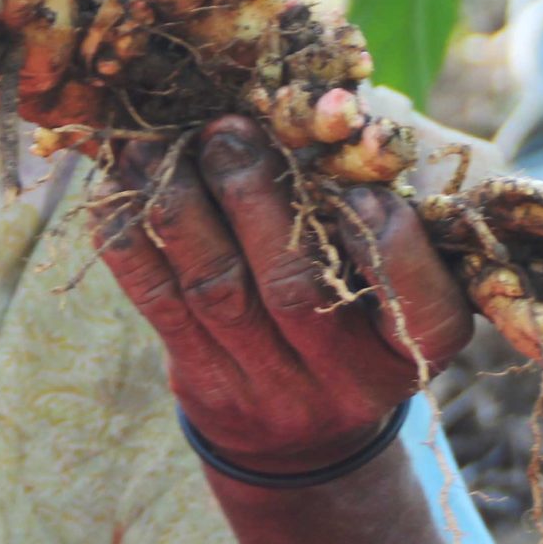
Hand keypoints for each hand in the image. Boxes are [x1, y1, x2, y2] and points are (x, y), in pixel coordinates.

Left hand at [97, 114, 475, 477]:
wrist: (301, 437)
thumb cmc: (356, 321)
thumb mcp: (392, 289)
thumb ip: (374, 217)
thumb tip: (331, 106)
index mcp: (413, 349)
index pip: (424, 310)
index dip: (394, 248)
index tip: (364, 190)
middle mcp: (347, 380)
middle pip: (294, 287)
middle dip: (253, 197)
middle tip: (226, 131)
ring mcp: (271, 392)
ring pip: (217, 291)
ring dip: (182, 207)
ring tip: (162, 145)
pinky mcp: (205, 386)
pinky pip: (160, 308)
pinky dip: (133, 242)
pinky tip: (119, 188)